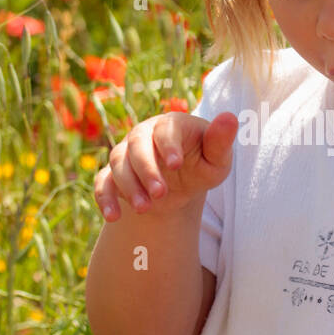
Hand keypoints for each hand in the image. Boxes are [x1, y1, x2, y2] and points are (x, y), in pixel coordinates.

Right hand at [94, 109, 237, 219]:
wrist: (181, 184)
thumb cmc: (203, 164)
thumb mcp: (217, 159)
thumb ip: (221, 141)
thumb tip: (230, 118)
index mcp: (171, 125)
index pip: (165, 129)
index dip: (168, 145)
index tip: (176, 164)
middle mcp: (144, 134)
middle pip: (137, 145)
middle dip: (146, 170)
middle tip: (160, 194)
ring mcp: (126, 153)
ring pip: (118, 163)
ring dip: (128, 186)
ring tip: (144, 209)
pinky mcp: (113, 174)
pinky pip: (102, 182)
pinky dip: (104, 198)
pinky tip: (113, 216)